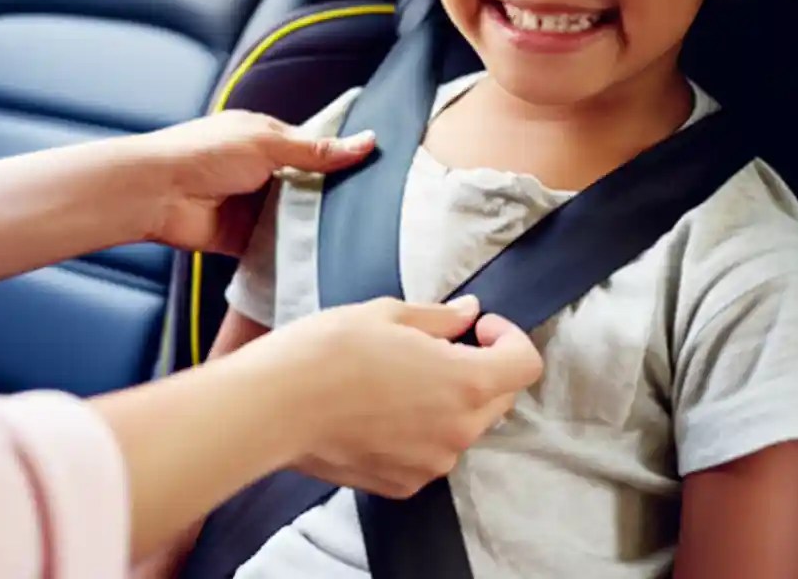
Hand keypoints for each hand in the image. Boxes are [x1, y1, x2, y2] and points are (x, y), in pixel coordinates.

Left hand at [136, 110, 374, 255]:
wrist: (156, 193)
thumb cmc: (202, 154)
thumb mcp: (267, 144)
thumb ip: (316, 151)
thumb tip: (366, 141)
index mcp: (264, 138)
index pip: (312, 147)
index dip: (340, 156)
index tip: (376, 167)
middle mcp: (261, 172)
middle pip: (307, 185)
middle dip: (331, 196)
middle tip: (371, 207)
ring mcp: (252, 206)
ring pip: (295, 218)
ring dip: (312, 225)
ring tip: (352, 234)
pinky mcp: (243, 238)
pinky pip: (275, 246)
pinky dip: (291, 250)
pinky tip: (318, 256)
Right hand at [241, 296, 543, 497]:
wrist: (272, 406)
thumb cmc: (325, 353)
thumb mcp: (386, 314)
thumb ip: (439, 317)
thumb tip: (466, 313)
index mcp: (467, 382)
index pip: (525, 364)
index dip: (509, 338)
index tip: (480, 327)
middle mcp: (459, 430)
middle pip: (498, 398)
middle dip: (479, 368)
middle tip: (435, 346)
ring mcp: (431, 462)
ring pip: (462, 427)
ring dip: (447, 401)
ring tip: (397, 378)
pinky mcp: (402, 484)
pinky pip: (429, 453)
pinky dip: (418, 431)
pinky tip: (378, 409)